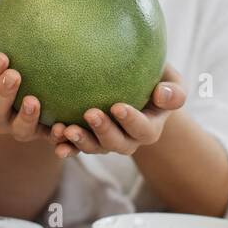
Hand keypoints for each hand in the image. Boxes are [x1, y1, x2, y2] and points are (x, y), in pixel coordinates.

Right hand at [0, 38, 55, 145]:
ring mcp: (21, 129)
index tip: (0, 56)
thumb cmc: (6, 72)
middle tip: (13, 75)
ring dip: (26, 117)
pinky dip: (55, 136)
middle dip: (3, 93)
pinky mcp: (44, 135)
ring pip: (20, 129)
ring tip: (32, 101)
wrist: (33, 102)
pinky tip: (62, 127)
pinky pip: (50, 140)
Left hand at [51, 65, 185, 157]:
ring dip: (79, 142)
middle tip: (90, 114)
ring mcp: (106, 142)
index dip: (132, 121)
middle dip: (103, 132)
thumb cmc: (157, 80)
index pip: (143, 129)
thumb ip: (174, 90)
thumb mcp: (171, 81)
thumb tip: (162, 94)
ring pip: (94, 148)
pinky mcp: (87, 140)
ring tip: (64, 129)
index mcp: (149, 128)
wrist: (137, 88)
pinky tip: (53, 138)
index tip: (118, 106)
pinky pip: (75, 147)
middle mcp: (129, 140)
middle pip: (117, 144)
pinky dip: (64, 145)